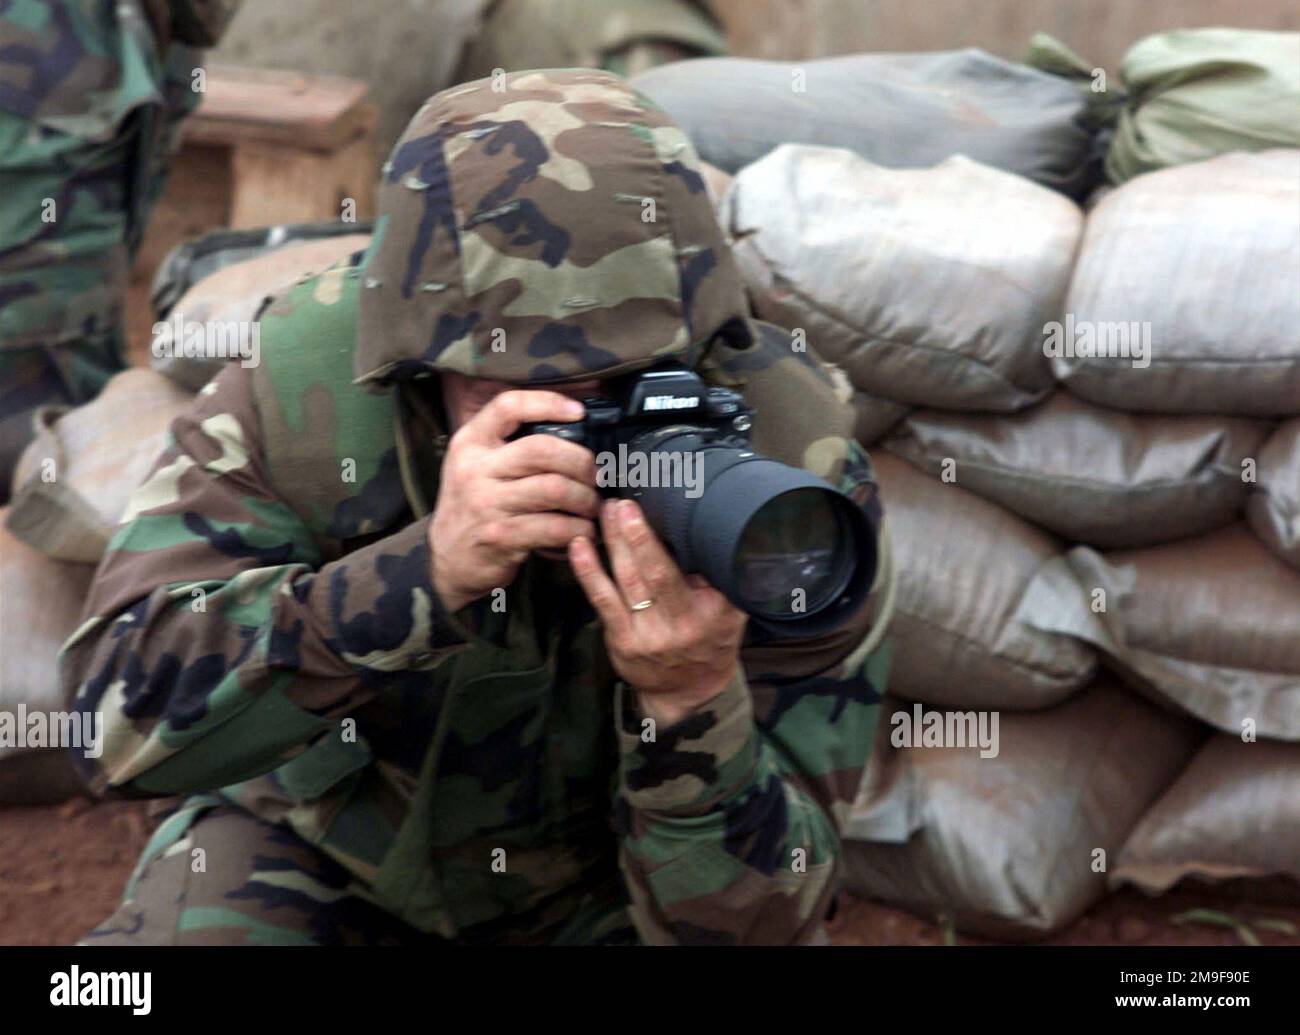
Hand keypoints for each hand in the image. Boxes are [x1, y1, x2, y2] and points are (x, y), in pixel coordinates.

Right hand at [429, 390, 599, 612]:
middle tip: (596, 476)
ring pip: (555, 489)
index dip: (548, 403)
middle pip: (542, 450)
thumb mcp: (477, 465)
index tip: (579, 412)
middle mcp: (474, 468)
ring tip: (592, 506)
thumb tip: (572, 425)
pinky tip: (584, 531)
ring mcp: (486, 503)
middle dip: (581, 462)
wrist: (449, 557)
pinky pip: (554, 527)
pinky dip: (579, 529)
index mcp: (470, 443)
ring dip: (585, 499)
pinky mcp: (502, 536)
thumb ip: (510, 444)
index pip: (508, 406)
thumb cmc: (475, 505)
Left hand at [569, 498, 746, 725]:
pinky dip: (589, 571)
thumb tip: (719, 527)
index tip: (668, 503)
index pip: (699, 565)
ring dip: (615, 542)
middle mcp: (683, 623)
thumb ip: (726, 576)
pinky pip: (602, 599)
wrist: (689, 691)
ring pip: (628, 579)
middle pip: (658, 570)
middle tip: (625, 501)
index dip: (681, 534)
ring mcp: (650, 634)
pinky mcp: (622, 640)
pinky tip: (579, 546)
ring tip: (607, 510)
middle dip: (639, 534)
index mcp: (715, 609)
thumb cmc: (711, 638)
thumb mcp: (733, 609)